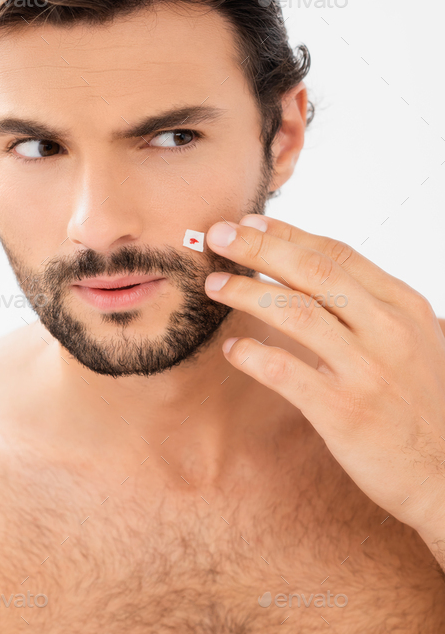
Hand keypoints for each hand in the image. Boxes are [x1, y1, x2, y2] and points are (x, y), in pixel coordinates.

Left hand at [204, 214, 444, 540]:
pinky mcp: (343, 410)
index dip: (287, 235)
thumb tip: (310, 271)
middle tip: (217, 236)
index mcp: (403, 306)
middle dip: (258, 248)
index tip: (249, 224)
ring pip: (293, 313)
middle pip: (312, 271)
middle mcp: (388, 330)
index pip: (337, 254)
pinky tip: (231, 351)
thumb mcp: (412, 342)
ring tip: (214, 287)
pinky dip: (251, 355)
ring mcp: (366, 369)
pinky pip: (283, 371)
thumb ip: (370, 308)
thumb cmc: (419, 404)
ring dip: (245, 293)